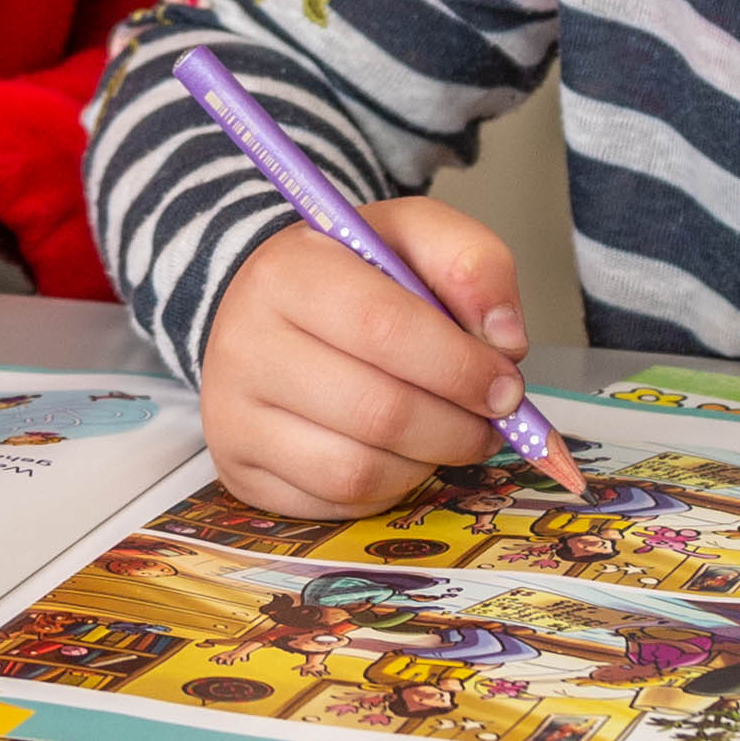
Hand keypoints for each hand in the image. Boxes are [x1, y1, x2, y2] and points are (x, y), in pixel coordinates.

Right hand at [197, 197, 530, 516]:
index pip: (384, 327)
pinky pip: (335, 504)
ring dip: (427, 463)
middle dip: (457, 427)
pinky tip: (400, 454)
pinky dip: (388, 488)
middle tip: (491, 419)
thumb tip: (505, 340)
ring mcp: (233, 416)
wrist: (270, 311)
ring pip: (356, 471)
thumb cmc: (352, 276)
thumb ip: (472, 264)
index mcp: (287, 271)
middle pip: (376, 412)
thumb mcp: (413, 237)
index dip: (460, 366)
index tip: (506, 384)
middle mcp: (245, 345)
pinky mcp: (240, 472)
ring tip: (447, 433)